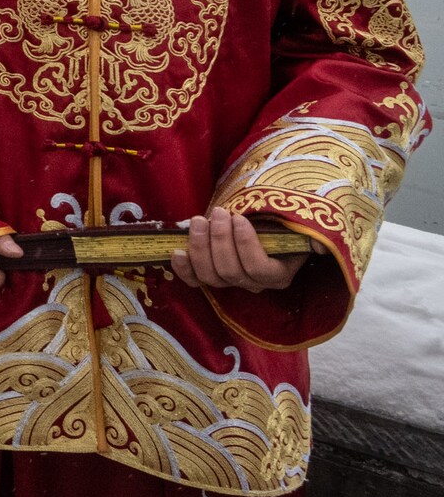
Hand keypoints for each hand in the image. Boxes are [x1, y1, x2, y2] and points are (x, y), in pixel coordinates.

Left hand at [169, 206, 310, 292]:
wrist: (261, 219)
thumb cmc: (281, 220)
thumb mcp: (298, 224)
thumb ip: (309, 232)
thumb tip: (319, 245)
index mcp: (280, 273)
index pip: (259, 269)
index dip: (245, 245)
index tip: (239, 218)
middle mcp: (255, 283)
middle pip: (231, 272)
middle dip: (220, 240)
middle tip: (217, 212)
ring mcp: (231, 281)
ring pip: (211, 276)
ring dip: (201, 246)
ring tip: (199, 220)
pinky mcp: (210, 275)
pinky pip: (195, 281)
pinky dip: (184, 268)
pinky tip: (177, 251)